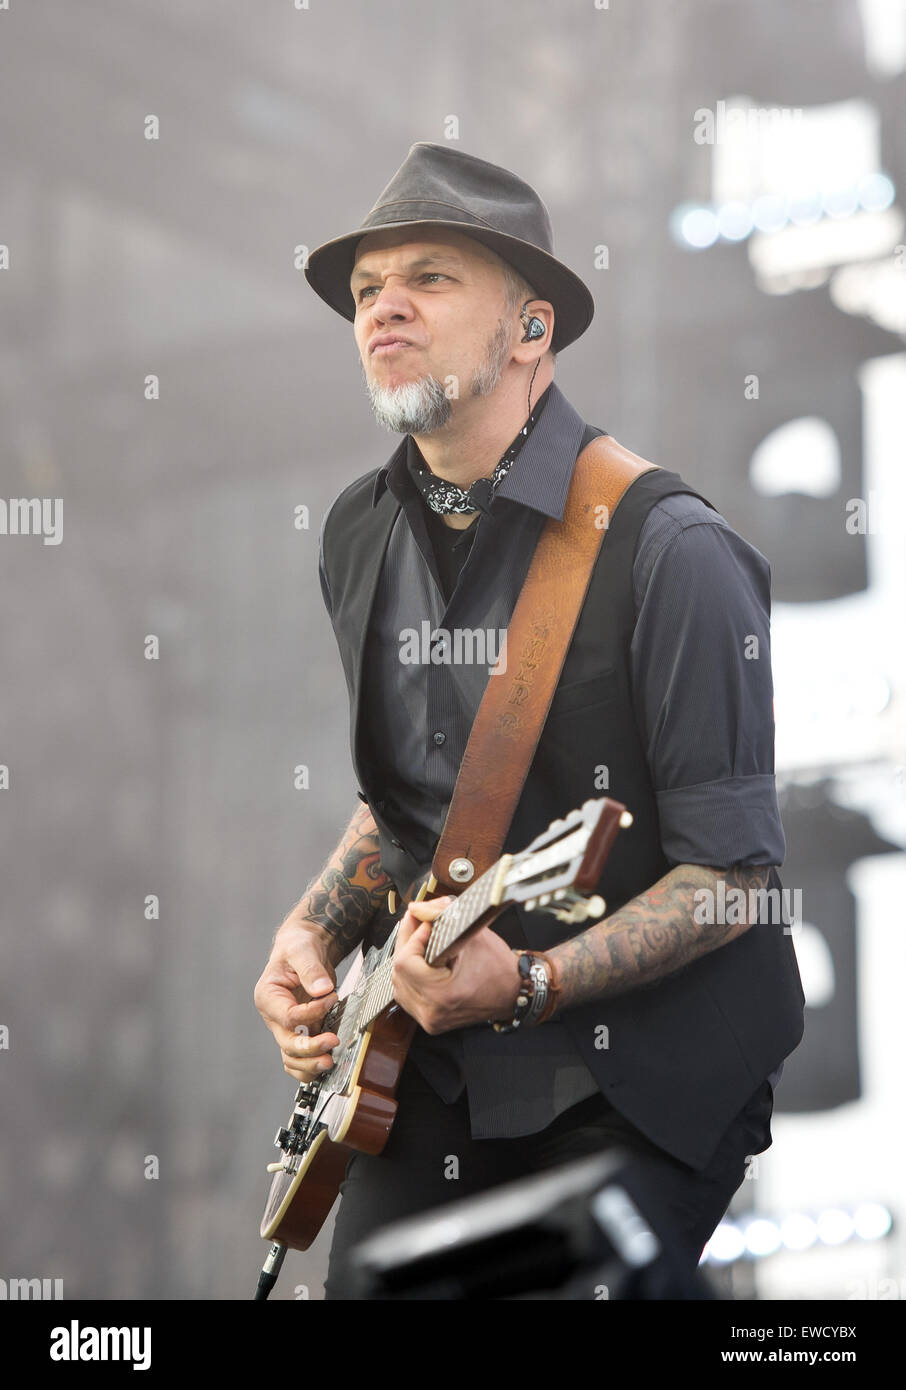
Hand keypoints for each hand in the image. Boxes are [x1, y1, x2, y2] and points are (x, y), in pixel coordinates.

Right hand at [254, 919, 340, 1081]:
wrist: (306, 947)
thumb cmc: (299, 945)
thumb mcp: (302, 950)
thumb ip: (311, 969)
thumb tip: (322, 990)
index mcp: (268, 996)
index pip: (288, 1016)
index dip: (311, 1013)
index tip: (331, 997)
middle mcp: (274, 1015)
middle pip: (287, 1043)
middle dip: (310, 1048)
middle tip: (333, 1042)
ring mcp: (285, 1026)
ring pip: (291, 1057)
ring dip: (309, 1064)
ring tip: (330, 1062)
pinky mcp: (300, 1030)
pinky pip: (300, 1056)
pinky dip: (311, 1064)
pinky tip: (326, 1064)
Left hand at [391, 896, 522, 1033]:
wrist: (514, 992)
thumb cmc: (498, 966)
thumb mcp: (471, 933)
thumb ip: (440, 917)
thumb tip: (417, 908)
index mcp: (442, 995)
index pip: (405, 962)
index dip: (412, 937)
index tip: (426, 924)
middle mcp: (432, 1012)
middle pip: (398, 971)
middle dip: (407, 944)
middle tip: (420, 925)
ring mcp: (429, 1019)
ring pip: (399, 983)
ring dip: (406, 960)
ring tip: (421, 942)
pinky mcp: (430, 1021)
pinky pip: (407, 994)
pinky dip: (411, 976)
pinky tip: (422, 963)